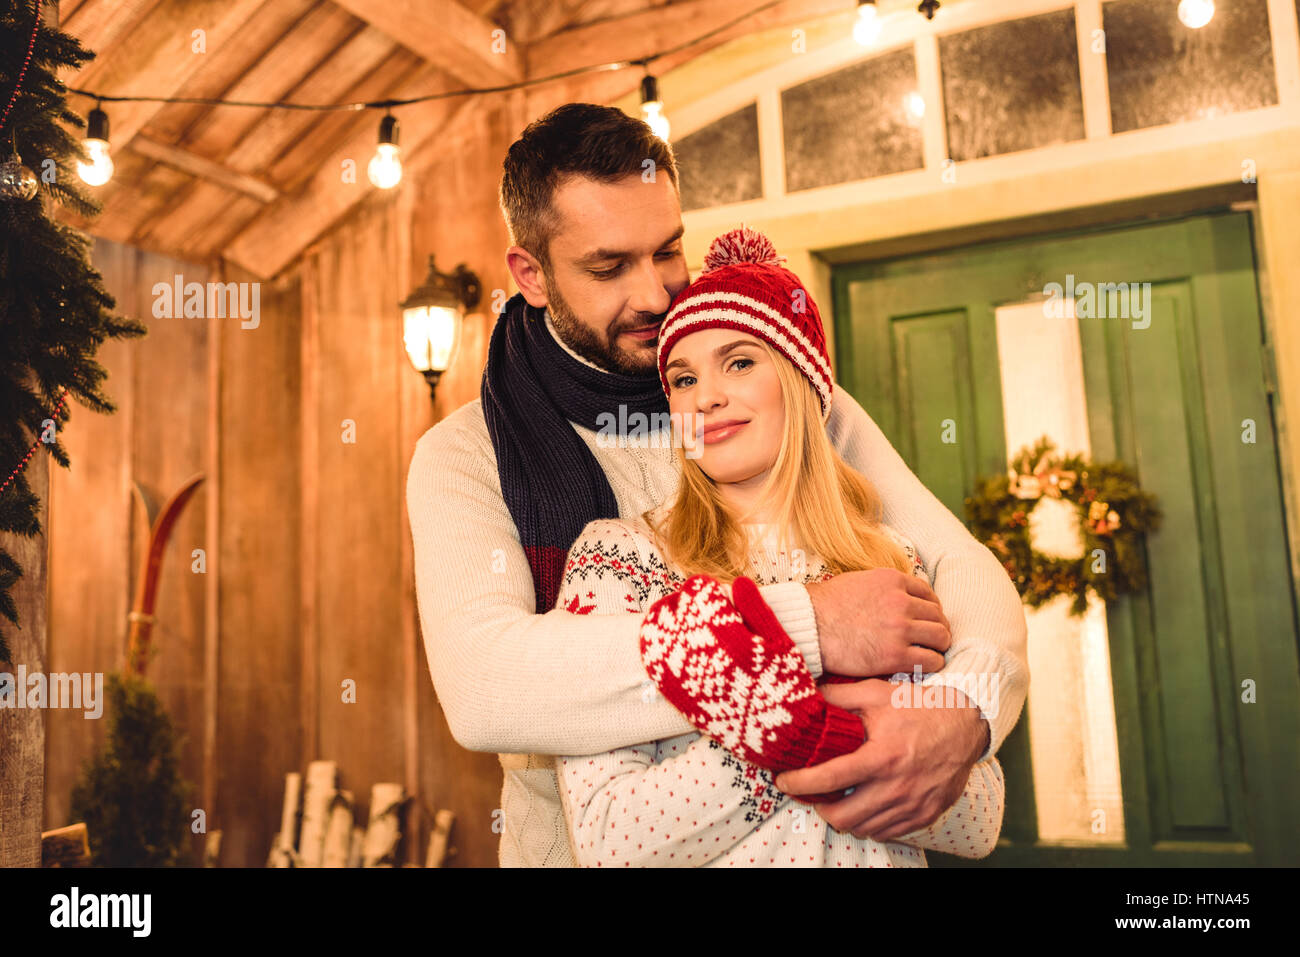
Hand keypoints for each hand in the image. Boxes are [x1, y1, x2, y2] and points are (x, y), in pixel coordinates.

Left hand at [773, 678, 988, 840]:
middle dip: (820, 809)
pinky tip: (865, 805)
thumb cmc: (920, 706)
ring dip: (845, 818)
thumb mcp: (878, 692)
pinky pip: (888, 832)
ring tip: (837, 799)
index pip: (829, 780)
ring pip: (865, 829)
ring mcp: (913, 805)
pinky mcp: (926, 815)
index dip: (799, 784)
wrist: (968, 724)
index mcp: (881, 757)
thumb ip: (840, 695)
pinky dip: (871, 824)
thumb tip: (806, 695)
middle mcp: (897, 787)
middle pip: (843, 818)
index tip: (783, 781)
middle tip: (813, 794)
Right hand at [805, 567, 950, 676]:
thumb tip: (896, 595)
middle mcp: (901, 602)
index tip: (928, 620)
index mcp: (892, 580)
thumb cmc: (825, 606)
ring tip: (930, 653)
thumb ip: (882, 587)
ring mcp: (901, 628)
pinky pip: (931, 660)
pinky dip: (932, 664)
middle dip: (937, 628)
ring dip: (938, 646)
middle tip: (932, 640)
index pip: (929, 593)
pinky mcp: (896, 655)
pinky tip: (924, 666)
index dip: (932, 609)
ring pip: (941, 637)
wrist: (808, 628)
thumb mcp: (857, 581)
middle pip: (938, 616)